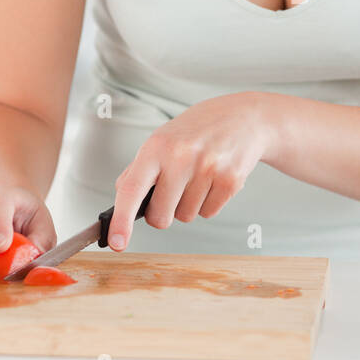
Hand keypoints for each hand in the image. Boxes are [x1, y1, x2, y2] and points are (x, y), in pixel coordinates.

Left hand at [107, 92, 277, 250]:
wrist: (244, 117)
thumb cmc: (199, 129)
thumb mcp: (164, 137)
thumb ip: (141, 168)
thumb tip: (121, 198)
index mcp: (157, 146)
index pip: (131, 189)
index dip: (120, 221)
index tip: (116, 243)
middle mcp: (181, 156)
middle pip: (160, 216)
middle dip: (163, 212)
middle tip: (172, 191)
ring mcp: (208, 168)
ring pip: (186, 217)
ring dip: (189, 204)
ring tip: (198, 176)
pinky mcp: (230, 181)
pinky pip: (208, 213)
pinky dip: (208, 202)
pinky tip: (213, 179)